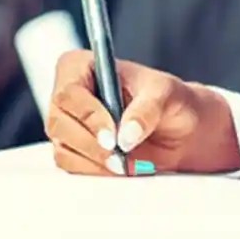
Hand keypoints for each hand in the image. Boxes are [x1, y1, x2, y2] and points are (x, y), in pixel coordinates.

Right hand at [46, 51, 239, 175]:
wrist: (180, 130)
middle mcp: (69, 95)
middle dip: (92, 144)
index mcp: (83, 67)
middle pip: (60, 123)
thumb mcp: (165, 94)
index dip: (87, 114)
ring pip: (63, 148)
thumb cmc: (169, 100)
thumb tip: (126, 134)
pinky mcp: (74, 151)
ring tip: (126, 162)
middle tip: (120, 155)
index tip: (111, 134)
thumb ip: (147, 110)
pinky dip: (96, 171)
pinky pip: (73, 167)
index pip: (68, 90)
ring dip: (95, 161)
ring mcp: (68, 125)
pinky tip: (120, 167)